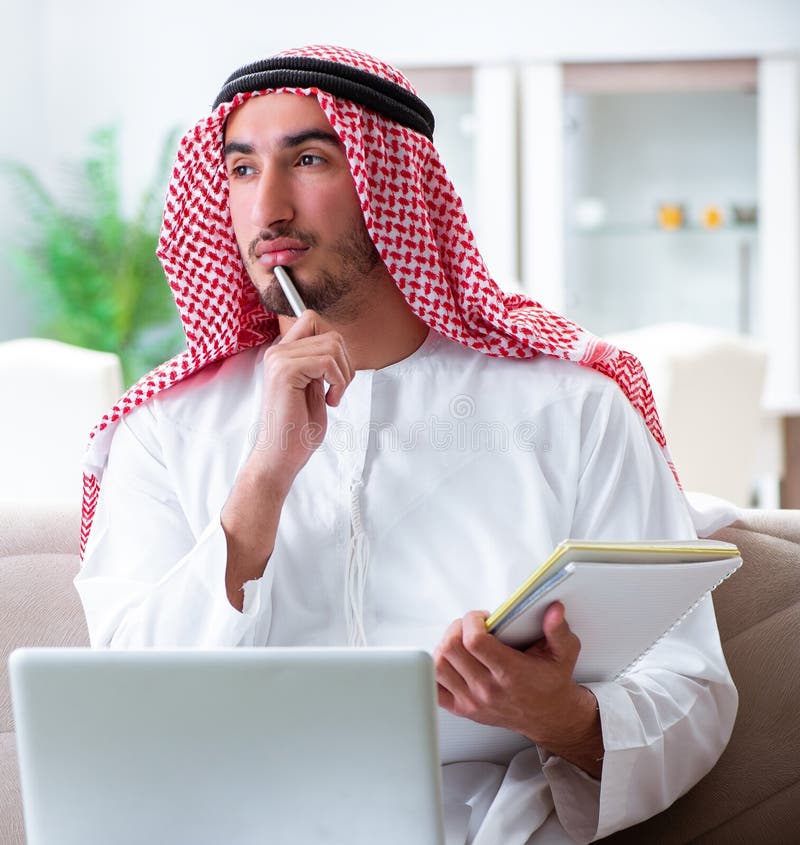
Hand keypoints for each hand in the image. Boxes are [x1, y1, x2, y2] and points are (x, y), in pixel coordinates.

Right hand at [221, 311, 352, 607]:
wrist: (280, 458)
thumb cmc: (298, 430)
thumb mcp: (314, 388)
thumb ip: (320, 364)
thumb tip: (337, 343)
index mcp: (283, 354)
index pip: (312, 319)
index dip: (335, 344)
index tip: (335, 375)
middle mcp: (277, 352)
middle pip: (330, 333)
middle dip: (346, 362)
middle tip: (337, 389)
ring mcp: (278, 360)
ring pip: (333, 345)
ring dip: (343, 374)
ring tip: (333, 396)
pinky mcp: (284, 372)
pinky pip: (327, 362)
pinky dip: (339, 382)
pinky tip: (330, 401)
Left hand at [434, 603, 603, 774]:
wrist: (548, 716)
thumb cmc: (551, 682)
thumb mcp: (564, 653)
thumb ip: (558, 630)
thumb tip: (554, 610)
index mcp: (510, 673)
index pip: (474, 641)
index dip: (472, 621)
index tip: (482, 617)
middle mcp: (487, 689)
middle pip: (451, 649)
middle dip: (457, 628)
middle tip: (471, 626)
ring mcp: (472, 701)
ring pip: (438, 666)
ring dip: (445, 646)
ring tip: (461, 641)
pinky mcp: (462, 709)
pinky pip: (434, 689)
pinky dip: (437, 671)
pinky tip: (452, 661)